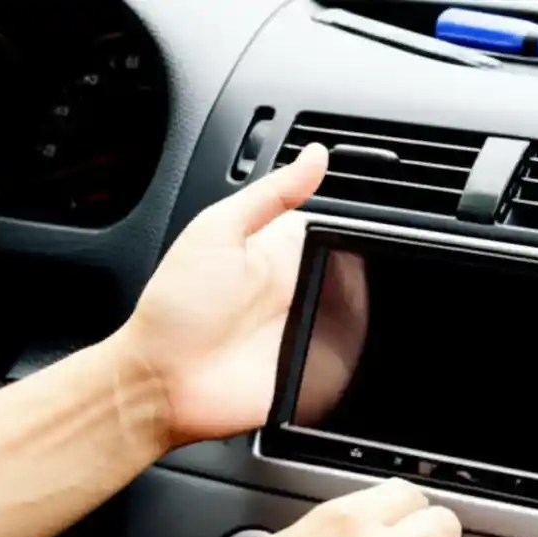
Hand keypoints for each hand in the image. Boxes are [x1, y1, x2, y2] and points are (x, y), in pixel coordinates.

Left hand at [114, 144, 366, 444]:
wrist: (159, 380)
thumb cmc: (176, 309)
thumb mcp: (217, 231)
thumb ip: (270, 194)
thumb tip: (316, 155)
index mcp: (283, 254)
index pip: (341, 232)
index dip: (362, 227)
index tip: (375, 222)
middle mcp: (303, 294)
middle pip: (363, 274)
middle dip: (377, 269)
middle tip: (376, 267)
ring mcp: (314, 336)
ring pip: (368, 317)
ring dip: (370, 310)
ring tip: (354, 305)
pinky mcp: (319, 377)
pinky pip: (358, 361)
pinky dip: (367, 354)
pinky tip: (353, 341)